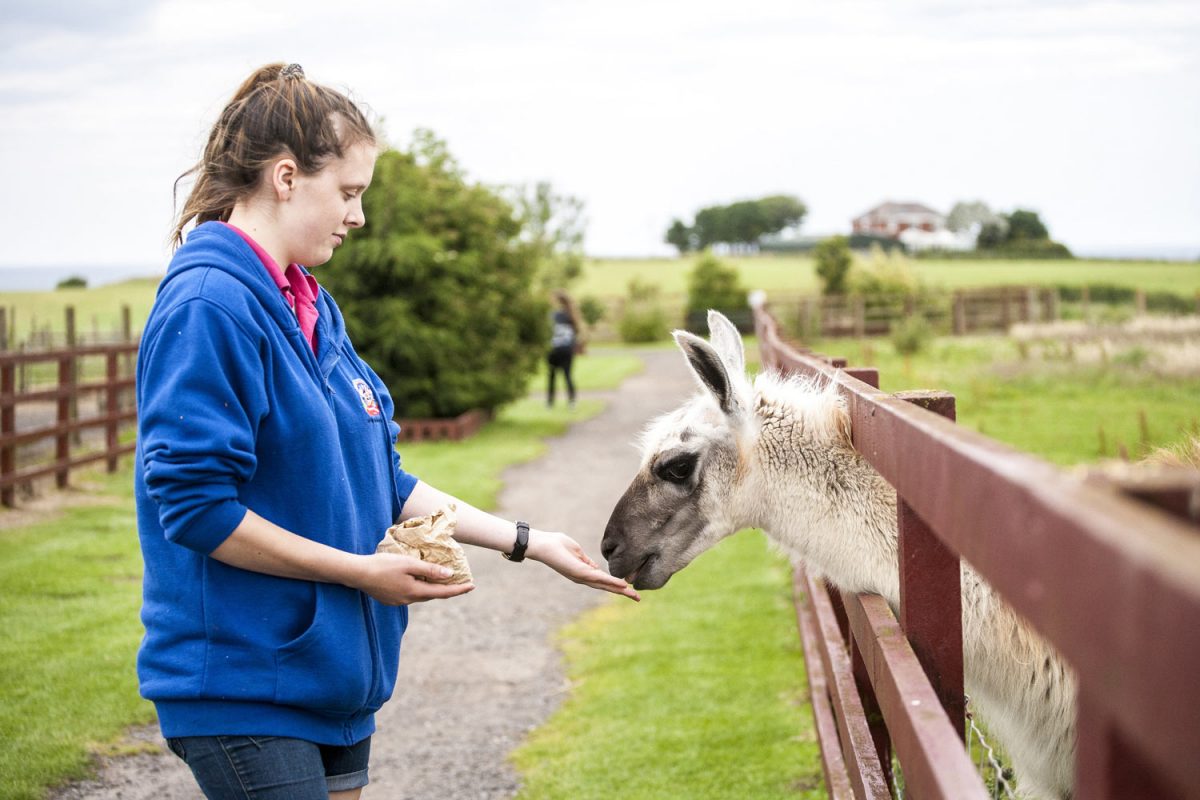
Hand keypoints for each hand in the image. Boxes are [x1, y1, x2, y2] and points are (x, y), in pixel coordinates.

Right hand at [348, 552, 474, 605]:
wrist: (357, 574)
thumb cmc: (383, 565)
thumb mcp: (409, 564)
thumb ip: (429, 570)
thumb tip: (449, 575)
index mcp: (415, 592)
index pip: (443, 592)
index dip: (459, 589)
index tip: (472, 586)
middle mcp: (408, 600)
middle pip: (433, 595)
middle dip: (447, 589)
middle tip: (460, 583)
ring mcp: (398, 601)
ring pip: (421, 594)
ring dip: (432, 588)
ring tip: (441, 580)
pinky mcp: (390, 599)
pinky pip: (410, 594)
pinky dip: (419, 588)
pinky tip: (418, 581)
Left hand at [528, 530, 639, 600]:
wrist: (541, 545)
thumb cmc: (556, 545)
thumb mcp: (576, 553)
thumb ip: (587, 561)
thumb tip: (597, 569)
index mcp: (583, 572)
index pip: (603, 581)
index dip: (616, 586)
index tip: (630, 589)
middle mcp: (582, 578)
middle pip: (606, 587)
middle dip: (622, 593)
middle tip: (638, 598)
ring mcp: (581, 576)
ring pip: (604, 585)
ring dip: (620, 590)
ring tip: (634, 595)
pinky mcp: (579, 572)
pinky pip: (598, 577)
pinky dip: (611, 581)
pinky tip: (621, 584)